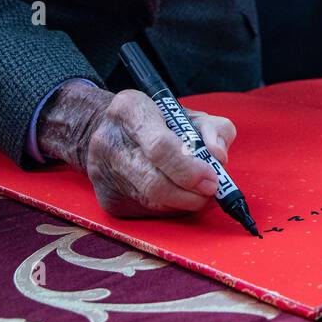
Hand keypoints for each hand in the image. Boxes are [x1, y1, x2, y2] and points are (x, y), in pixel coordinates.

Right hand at [37, 80, 235, 217]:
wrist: (109, 129)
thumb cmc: (157, 121)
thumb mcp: (189, 114)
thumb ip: (213, 129)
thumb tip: (218, 157)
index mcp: (130, 110)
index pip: (160, 146)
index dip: (189, 168)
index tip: (212, 178)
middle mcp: (110, 142)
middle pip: (154, 182)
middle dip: (190, 193)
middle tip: (211, 191)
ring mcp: (103, 172)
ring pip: (151, 201)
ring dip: (183, 203)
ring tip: (199, 194)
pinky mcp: (107, 198)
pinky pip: (145, 211)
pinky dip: (169, 208)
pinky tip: (178, 196)